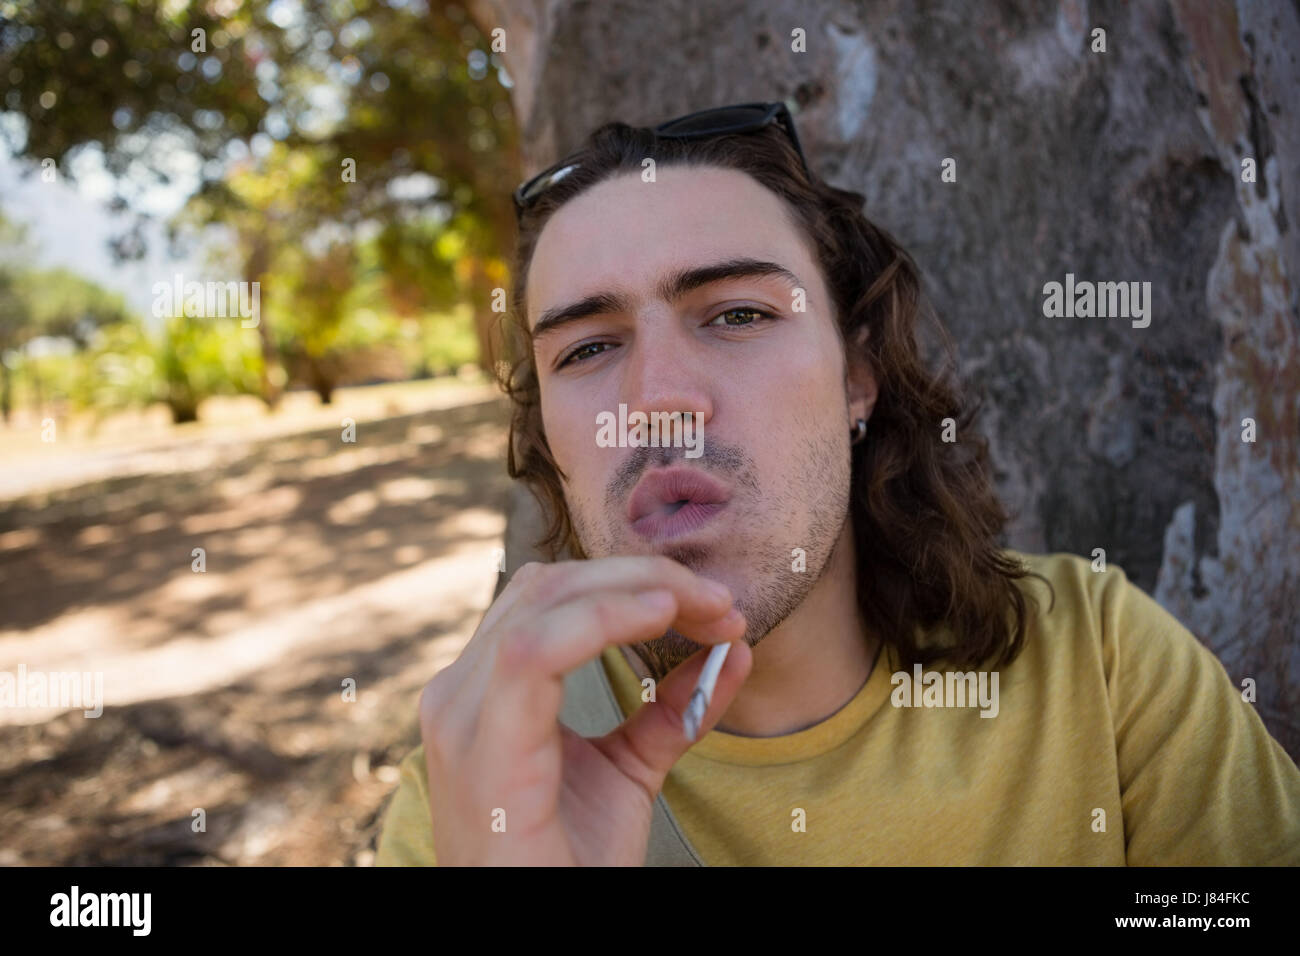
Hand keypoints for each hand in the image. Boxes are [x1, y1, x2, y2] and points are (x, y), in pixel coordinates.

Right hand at [417, 556, 750, 864]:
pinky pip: (534, 651)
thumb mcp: (630, 771)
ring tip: (706, 608)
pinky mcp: (482, 745)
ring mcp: (463, 714)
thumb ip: (670, 711)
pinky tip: (660, 617)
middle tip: (721, 602)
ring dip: (635, 589)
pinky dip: (603, 619)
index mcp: (486, 690)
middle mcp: (463, 691)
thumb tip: (732, 653)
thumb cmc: (569, 862)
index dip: (634, 585)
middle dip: (644, 578)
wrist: (534, 930)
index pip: (554, 598)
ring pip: (544, 600)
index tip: (714, 608)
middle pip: (551, 585)